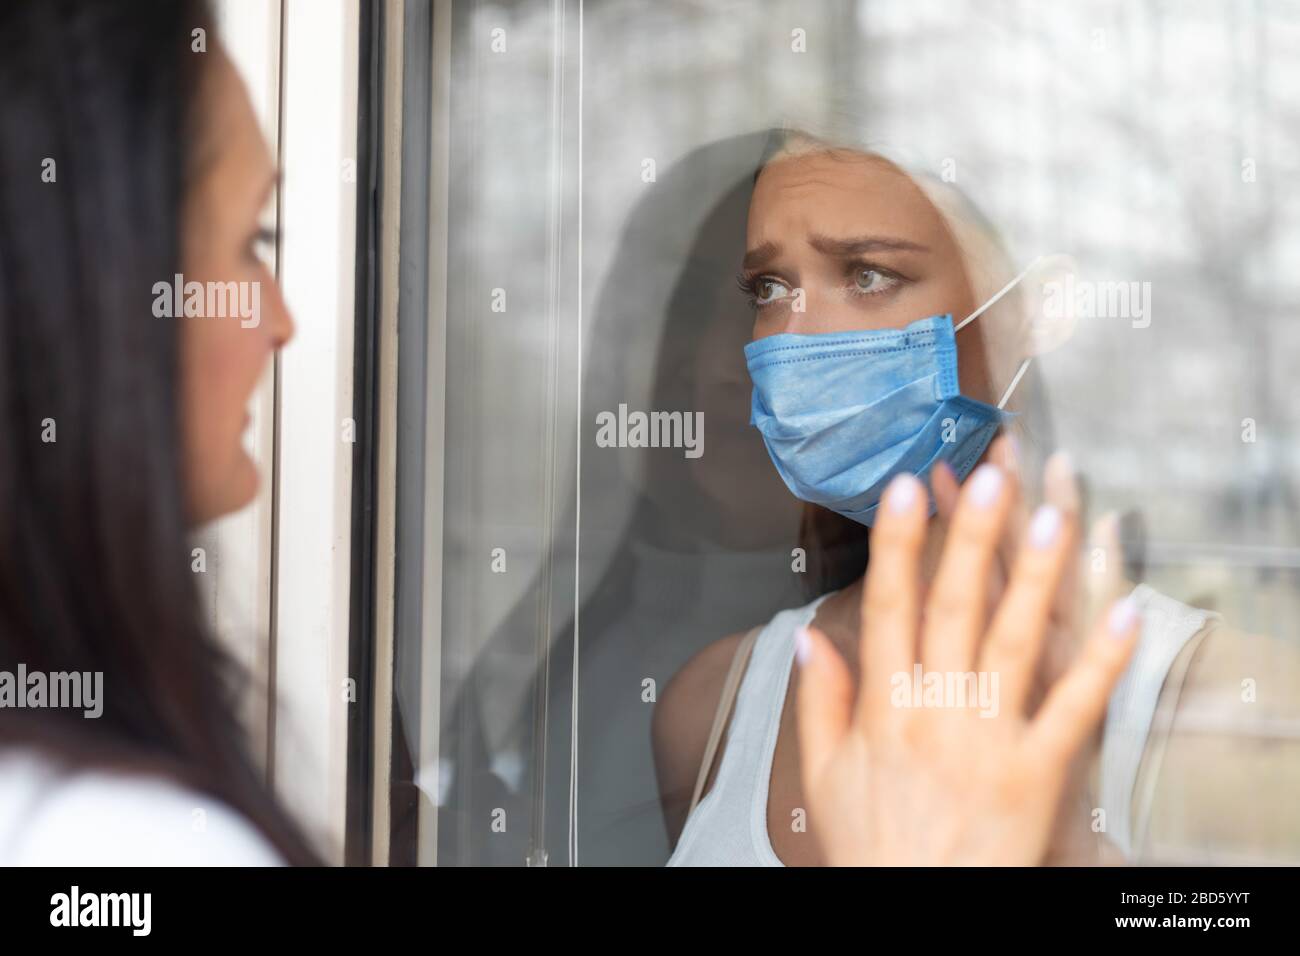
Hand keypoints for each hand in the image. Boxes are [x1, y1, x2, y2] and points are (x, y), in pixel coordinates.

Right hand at [795, 462, 1138, 864]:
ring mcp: (989, 739)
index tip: (907, 487)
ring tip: (1055, 516)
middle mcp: (936, 711)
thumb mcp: (822, 774)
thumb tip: (808, 637)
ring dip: (1035, 577)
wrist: (917, 912)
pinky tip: (1124, 613)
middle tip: (991, 476)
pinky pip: (1074, 708)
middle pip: (955, 608)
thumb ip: (816, 702)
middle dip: (972, 537)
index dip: (898, 544)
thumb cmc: (870, 844)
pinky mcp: (1038, 772)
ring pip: (1016, 642)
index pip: (889, 607)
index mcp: (883, 707)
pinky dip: (1101, 662)